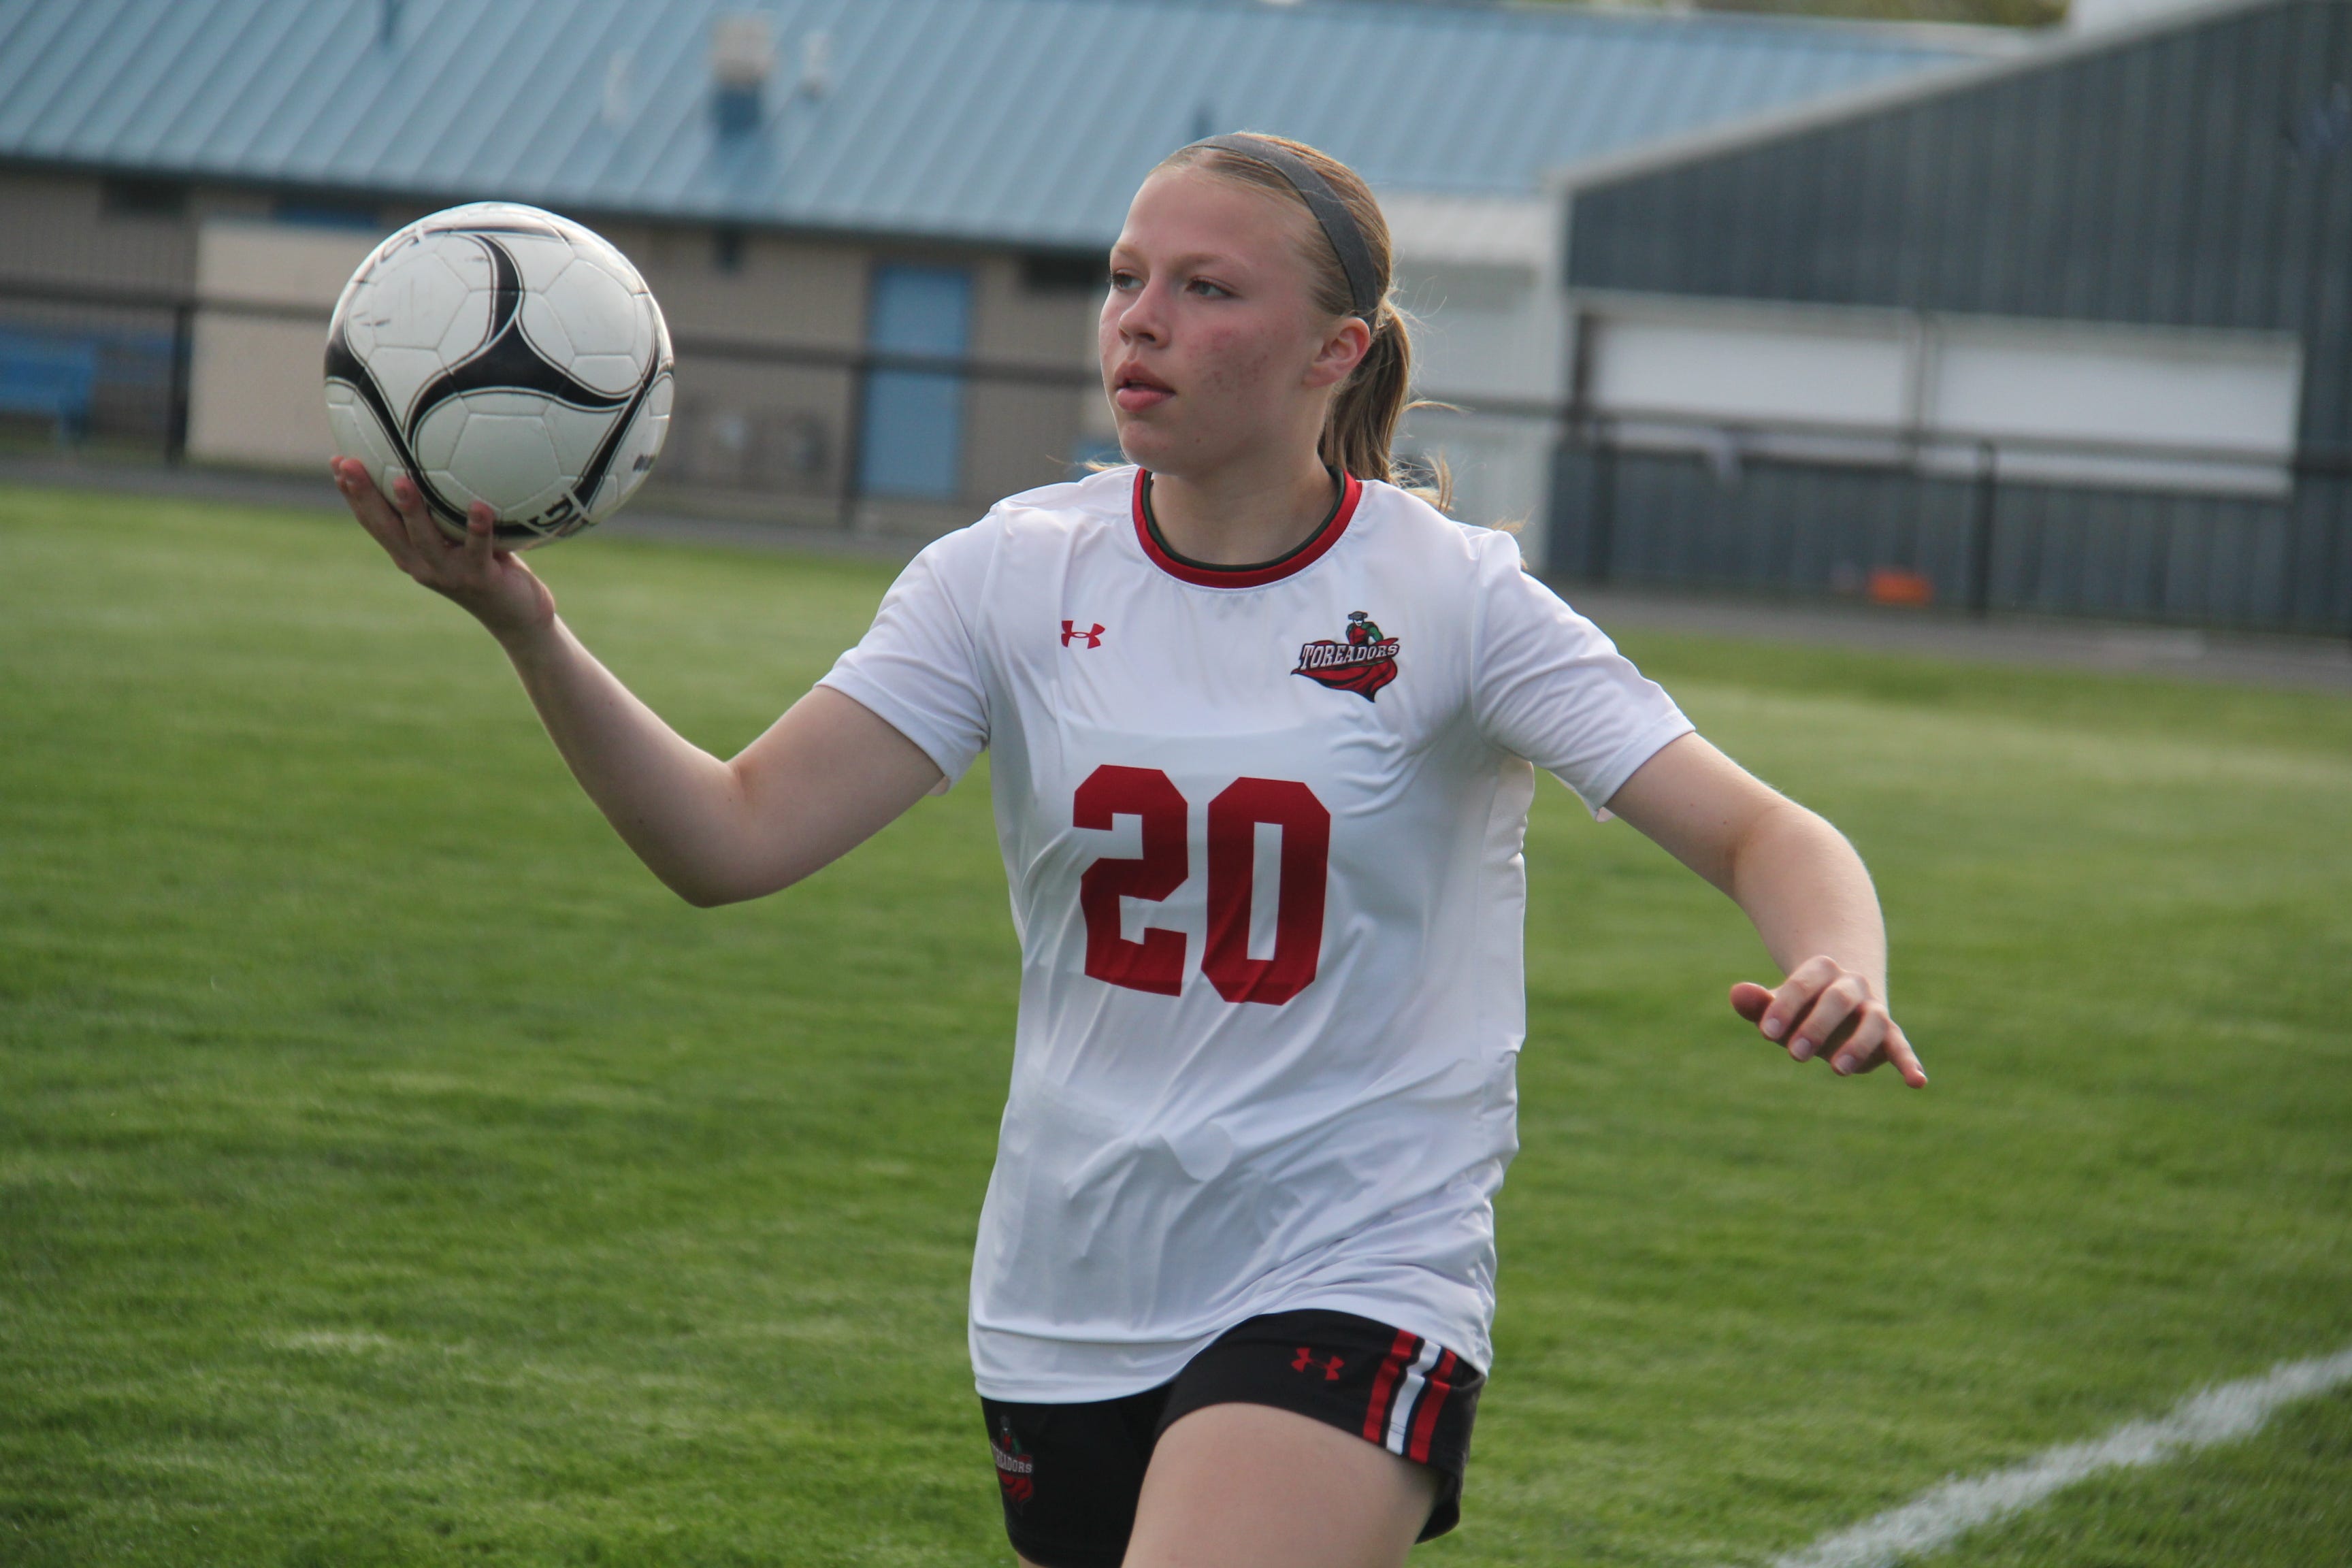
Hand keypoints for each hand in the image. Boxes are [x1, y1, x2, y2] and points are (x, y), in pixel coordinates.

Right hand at [332, 457, 554, 641]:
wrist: (517, 614)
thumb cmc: (487, 564)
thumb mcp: (457, 536)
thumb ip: (443, 508)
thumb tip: (436, 459)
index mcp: (409, 553)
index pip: (373, 520)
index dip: (353, 493)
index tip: (338, 460)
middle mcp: (421, 564)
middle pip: (385, 527)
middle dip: (364, 495)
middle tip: (348, 463)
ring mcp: (449, 573)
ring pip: (424, 539)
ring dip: (411, 510)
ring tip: (401, 481)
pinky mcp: (479, 578)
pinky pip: (478, 549)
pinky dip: (477, 528)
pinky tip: (479, 506)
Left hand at [1731, 957, 1926, 1086]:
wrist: (1842, 997)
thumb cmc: (1801, 1006)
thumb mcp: (1778, 1005)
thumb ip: (1757, 1003)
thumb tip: (1736, 993)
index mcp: (1821, 970)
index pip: (1802, 985)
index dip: (1784, 1007)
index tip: (1764, 1033)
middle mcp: (1851, 985)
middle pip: (1837, 999)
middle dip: (1815, 1025)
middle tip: (1794, 1054)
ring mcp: (1873, 1009)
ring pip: (1873, 1020)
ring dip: (1857, 1044)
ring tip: (1837, 1069)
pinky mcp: (1888, 1035)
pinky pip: (1901, 1046)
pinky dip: (1909, 1063)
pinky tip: (1917, 1082)